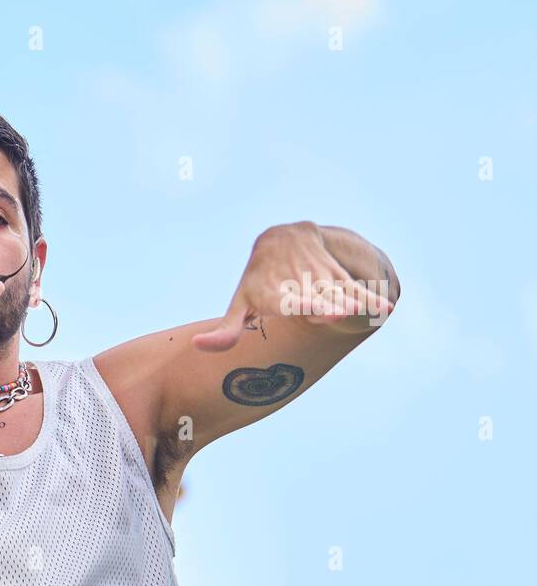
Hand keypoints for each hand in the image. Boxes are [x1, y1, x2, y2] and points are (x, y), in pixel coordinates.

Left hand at [191, 221, 395, 351]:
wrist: (285, 239)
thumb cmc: (259, 282)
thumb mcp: (241, 302)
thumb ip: (226, 330)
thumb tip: (198, 346)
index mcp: (272, 292)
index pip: (284, 301)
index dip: (296, 305)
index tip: (308, 309)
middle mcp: (299, 283)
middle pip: (315, 296)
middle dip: (326, 304)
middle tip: (338, 313)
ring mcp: (320, 277)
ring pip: (336, 291)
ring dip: (351, 300)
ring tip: (366, 311)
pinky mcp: (338, 275)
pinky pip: (355, 287)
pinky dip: (369, 296)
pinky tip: (386, 308)